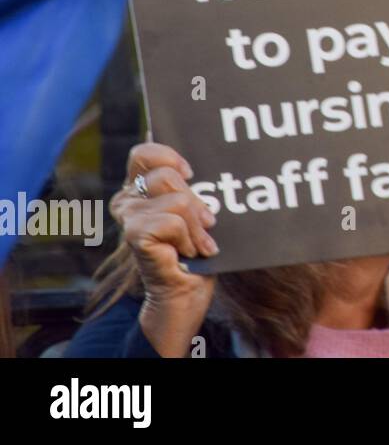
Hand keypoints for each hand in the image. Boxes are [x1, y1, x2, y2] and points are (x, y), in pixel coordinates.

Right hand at [113, 143, 218, 356]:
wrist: (187, 291)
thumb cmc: (195, 248)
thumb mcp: (195, 209)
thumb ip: (189, 185)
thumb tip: (196, 164)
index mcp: (139, 187)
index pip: (144, 153)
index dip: (168, 156)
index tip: (191, 173)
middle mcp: (127, 199)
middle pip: (168, 176)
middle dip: (196, 202)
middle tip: (205, 223)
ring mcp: (128, 216)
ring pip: (178, 200)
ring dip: (196, 225)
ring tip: (197, 243)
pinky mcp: (134, 234)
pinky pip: (174, 221)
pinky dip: (189, 238)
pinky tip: (186, 252)